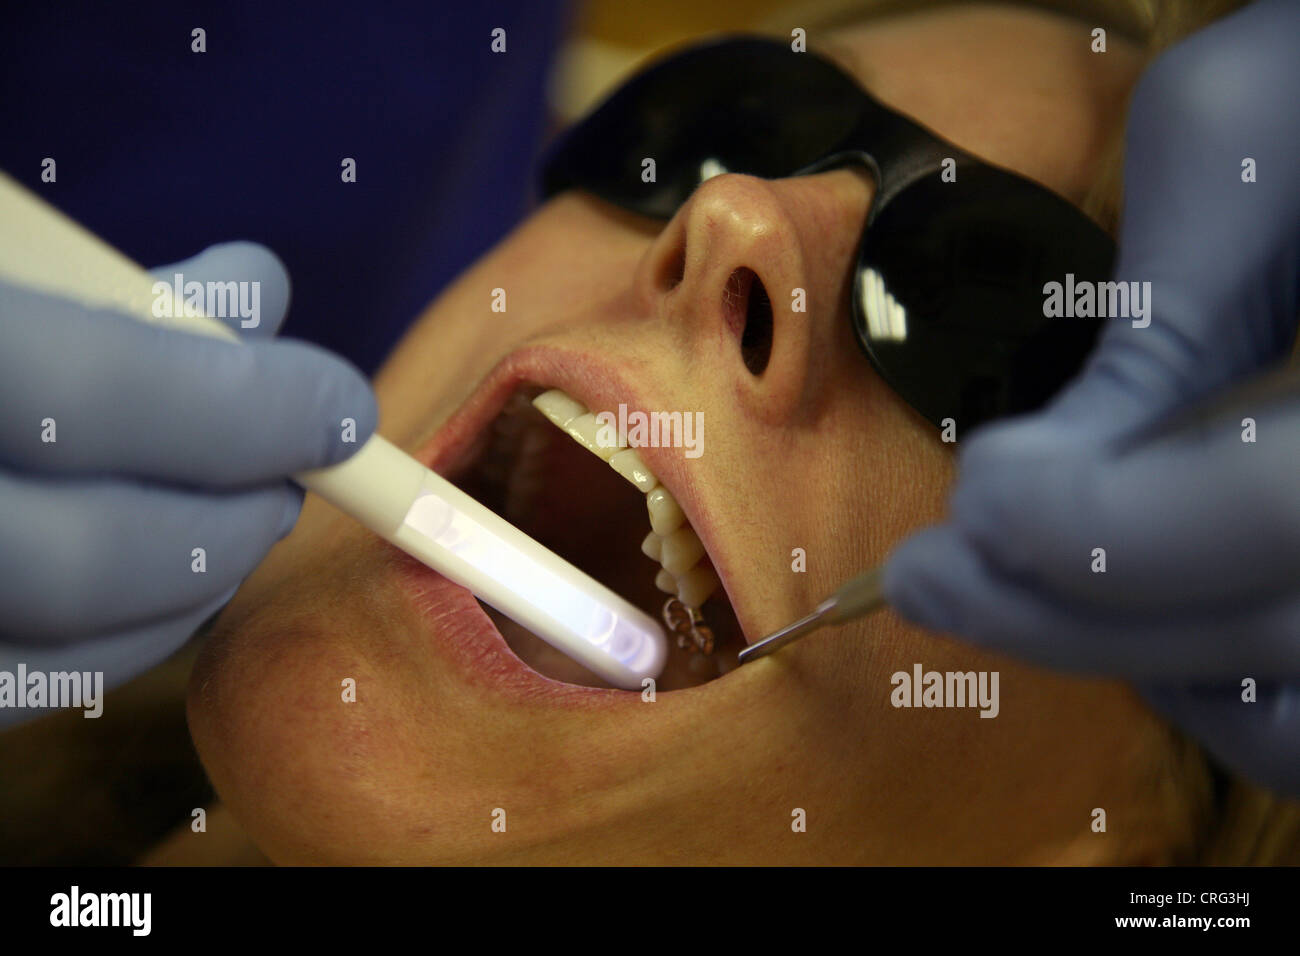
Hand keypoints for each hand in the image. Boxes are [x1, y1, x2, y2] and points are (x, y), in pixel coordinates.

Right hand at [0, 242, 375, 721]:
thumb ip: (102, 284)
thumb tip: (260, 293)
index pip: (96, 393)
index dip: (247, 405)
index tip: (341, 406)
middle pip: (84, 556)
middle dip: (224, 523)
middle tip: (292, 483)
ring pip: (53, 651)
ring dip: (183, 597)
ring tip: (237, 528)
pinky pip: (11, 691)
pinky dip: (109, 647)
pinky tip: (156, 594)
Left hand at [884, 0, 1299, 793]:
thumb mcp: (1241, 140)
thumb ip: (1150, 319)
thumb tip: (1030, 481)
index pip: (1276, 510)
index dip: (1106, 528)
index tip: (980, 486)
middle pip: (1269, 633)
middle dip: (1067, 612)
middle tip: (923, 577)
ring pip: (1290, 714)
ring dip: (1131, 663)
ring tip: (1013, 589)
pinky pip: (1296, 710)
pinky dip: (1198, 685)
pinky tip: (1116, 606)